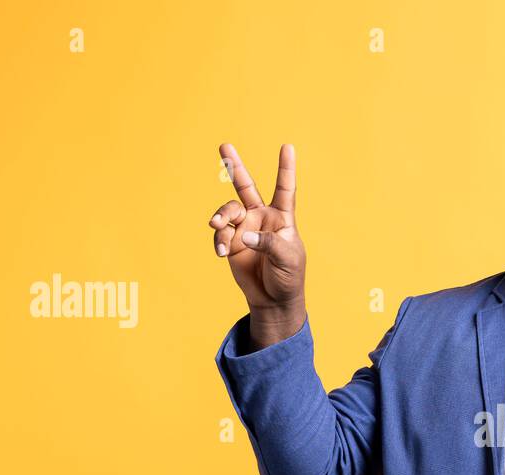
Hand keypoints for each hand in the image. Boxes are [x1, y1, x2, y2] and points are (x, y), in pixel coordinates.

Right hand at [208, 143, 305, 342]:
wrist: (273, 299)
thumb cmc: (288, 277)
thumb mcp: (287, 259)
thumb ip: (268, 243)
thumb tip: (243, 235)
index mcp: (282, 218)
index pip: (285, 189)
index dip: (286, 168)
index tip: (287, 146)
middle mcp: (261, 218)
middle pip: (246, 187)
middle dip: (235, 166)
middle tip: (224, 146)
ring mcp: (244, 229)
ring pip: (228, 210)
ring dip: (221, 216)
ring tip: (216, 226)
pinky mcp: (231, 242)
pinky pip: (219, 234)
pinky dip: (218, 240)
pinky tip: (220, 252)